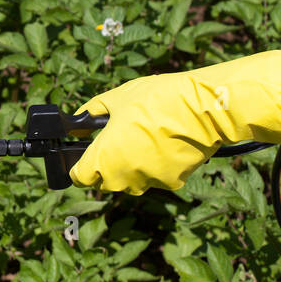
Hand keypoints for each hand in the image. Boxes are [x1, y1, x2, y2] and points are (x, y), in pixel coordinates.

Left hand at [68, 51, 280, 194]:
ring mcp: (147, 182)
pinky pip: (154, 179)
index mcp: (104, 157)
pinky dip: (154, 167)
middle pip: (104, 181)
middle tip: (116, 141)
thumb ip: (90, 112)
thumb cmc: (157, 99)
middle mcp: (123, 177)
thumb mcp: (117, 97)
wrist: (203, 108)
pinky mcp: (171, 183)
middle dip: (105, 166)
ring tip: (143, 139)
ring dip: (129, 168)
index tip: (83, 157)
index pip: (80, 177)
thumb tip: (77, 124)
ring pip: (130, 182)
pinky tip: (163, 144)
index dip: (78, 166)